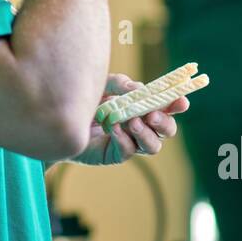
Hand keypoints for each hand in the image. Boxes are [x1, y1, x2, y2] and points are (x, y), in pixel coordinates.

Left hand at [68, 73, 186, 165]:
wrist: (59, 118)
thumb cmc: (86, 100)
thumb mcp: (103, 85)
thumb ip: (121, 84)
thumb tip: (138, 89)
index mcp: (143, 107)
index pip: (167, 107)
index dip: (177, 105)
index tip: (182, 101)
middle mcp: (141, 126)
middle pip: (167, 131)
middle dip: (164, 123)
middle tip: (152, 115)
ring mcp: (130, 143)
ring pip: (153, 146)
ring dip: (146, 134)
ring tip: (132, 122)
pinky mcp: (114, 155)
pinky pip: (128, 151)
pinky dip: (124, 139)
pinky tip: (114, 129)